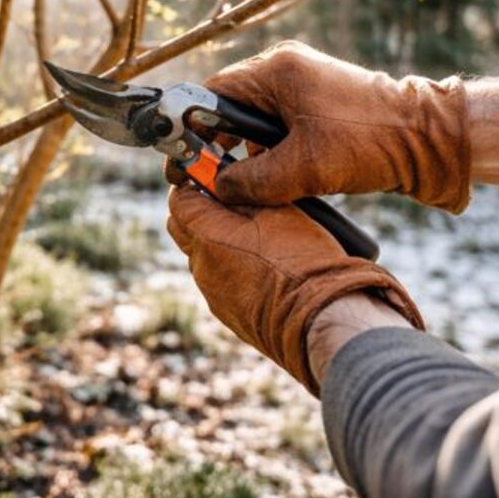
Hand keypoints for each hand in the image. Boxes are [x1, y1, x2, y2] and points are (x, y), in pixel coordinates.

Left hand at [166, 184, 422, 393]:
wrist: (319, 318)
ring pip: (201, 256)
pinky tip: (263, 267)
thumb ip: (244, 192)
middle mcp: (201, 266)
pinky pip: (218, 281)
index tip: (216, 179)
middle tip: (233, 203)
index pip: (179, 199)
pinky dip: (230, 268)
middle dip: (200, 211)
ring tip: (256, 238)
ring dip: (216, 242)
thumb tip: (224, 182)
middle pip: (182, 228)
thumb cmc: (303, 260)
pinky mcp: (225, 312)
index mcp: (207, 236)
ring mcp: (211, 292)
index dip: (196, 185)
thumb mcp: (277, 210)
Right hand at [191, 41, 471, 212]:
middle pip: (229, 106)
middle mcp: (285, 68)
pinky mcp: (318, 103)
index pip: (212, 95)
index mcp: (276, 70)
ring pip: (253, 119)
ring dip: (245, 150)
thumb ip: (252, 180)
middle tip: (208, 177)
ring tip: (245, 182)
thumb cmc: (372, 142)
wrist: (432, 139)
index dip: (192, 129)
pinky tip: (273, 176)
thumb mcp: (304, 168)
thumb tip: (217, 188)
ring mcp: (303, 83)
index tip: (182, 161)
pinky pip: (277, 124)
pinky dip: (269, 149)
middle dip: (217, 144)